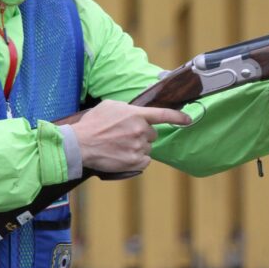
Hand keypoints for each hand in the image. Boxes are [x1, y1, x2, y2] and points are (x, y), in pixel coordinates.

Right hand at [69, 100, 190, 172]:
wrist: (80, 144)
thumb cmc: (92, 124)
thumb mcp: (110, 106)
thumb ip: (127, 109)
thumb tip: (135, 113)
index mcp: (136, 114)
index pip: (163, 115)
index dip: (178, 117)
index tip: (189, 120)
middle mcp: (140, 130)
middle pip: (152, 135)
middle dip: (142, 135)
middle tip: (124, 136)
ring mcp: (138, 147)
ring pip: (147, 148)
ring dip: (138, 147)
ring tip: (119, 146)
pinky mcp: (134, 161)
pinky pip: (145, 161)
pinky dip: (137, 159)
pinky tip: (123, 155)